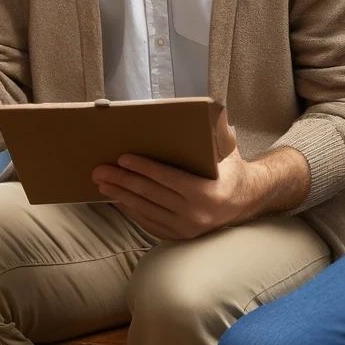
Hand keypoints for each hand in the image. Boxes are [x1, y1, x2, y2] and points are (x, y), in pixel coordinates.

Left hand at [93, 115, 261, 239]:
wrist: (244, 202)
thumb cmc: (230, 170)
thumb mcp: (229, 150)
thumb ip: (221, 132)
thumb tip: (215, 109)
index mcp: (208, 192)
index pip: (169, 178)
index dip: (144, 167)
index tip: (123, 158)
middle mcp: (196, 214)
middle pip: (151, 194)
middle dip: (122, 181)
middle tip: (100, 170)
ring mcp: (187, 228)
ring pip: (146, 210)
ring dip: (121, 196)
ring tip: (102, 184)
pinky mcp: (179, 236)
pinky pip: (149, 223)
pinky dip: (131, 211)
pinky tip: (118, 200)